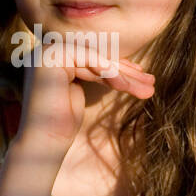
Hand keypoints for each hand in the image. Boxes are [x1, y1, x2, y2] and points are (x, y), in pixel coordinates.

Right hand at [17, 49, 154, 151]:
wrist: (44, 144)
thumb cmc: (61, 125)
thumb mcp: (83, 92)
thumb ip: (94, 73)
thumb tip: (120, 64)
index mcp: (52, 58)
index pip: (92, 59)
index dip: (119, 69)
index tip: (143, 78)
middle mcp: (46, 51)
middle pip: (95, 57)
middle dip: (126, 72)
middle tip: (151, 83)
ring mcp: (46, 51)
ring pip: (95, 57)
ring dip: (123, 74)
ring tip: (146, 88)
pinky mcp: (50, 56)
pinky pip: (87, 58)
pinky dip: (108, 70)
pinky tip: (125, 84)